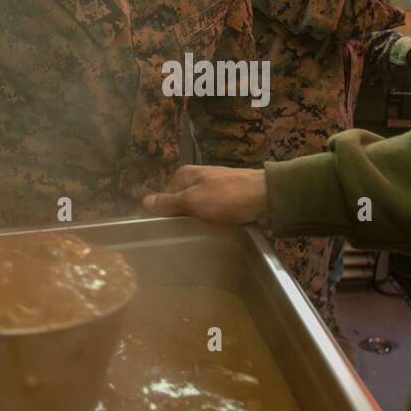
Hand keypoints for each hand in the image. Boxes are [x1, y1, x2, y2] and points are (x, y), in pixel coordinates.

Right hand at [142, 165, 268, 225]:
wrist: (266, 197)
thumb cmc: (226, 198)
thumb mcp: (192, 201)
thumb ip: (169, 203)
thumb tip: (144, 201)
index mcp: (186, 174)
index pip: (165, 197)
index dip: (166, 214)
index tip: (168, 231)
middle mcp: (199, 178)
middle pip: (182, 203)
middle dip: (184, 218)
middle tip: (186, 236)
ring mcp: (215, 188)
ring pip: (199, 209)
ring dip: (201, 221)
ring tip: (202, 235)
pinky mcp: (230, 199)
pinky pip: (215, 213)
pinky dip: (215, 221)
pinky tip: (218, 231)